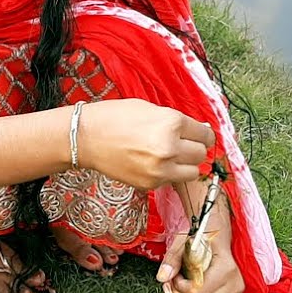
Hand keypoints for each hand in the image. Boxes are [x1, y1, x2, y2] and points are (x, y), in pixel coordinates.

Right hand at [77, 98, 214, 190]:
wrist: (86, 138)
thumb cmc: (115, 117)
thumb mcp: (150, 109)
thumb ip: (176, 121)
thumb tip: (200, 131)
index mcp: (172, 123)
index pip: (205, 135)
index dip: (204, 134)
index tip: (201, 135)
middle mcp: (170, 147)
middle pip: (201, 154)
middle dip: (195, 148)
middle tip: (184, 144)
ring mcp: (160, 169)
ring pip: (193, 172)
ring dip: (186, 164)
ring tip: (172, 156)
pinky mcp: (150, 183)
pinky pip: (172, 180)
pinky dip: (168, 173)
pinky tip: (152, 162)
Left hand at [156, 210, 243, 292]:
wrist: (216, 235)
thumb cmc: (201, 238)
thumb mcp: (184, 242)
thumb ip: (173, 259)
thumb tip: (162, 277)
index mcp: (225, 269)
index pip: (197, 292)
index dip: (179, 288)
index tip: (173, 277)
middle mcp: (233, 286)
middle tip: (170, 286)